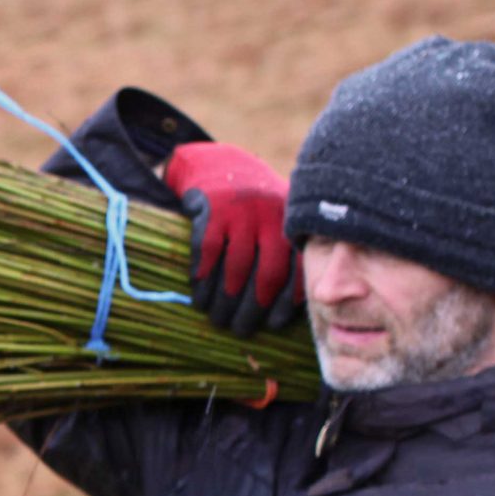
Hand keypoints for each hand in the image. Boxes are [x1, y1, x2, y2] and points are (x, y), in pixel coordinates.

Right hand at [164, 142, 303, 336]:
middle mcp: (273, 217)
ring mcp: (243, 211)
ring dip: (224, 300)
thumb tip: (285, 314)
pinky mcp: (213, 208)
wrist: (218, 165)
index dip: (286, 303)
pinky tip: (198, 293)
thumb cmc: (250, 209)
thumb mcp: (276, 222)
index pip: (296, 272)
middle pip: (268, 275)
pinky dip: (202, 277)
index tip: (273, 326)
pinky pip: (208, 251)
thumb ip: (284, 256)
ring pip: (237, 268)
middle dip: (253, 309)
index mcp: (292, 225)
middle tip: (239, 330)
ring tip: (216, 318)